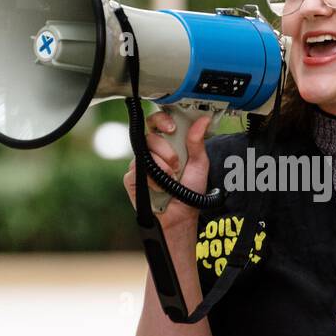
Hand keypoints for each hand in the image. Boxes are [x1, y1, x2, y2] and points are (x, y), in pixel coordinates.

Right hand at [123, 110, 211, 236]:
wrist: (182, 215)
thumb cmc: (190, 190)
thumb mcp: (199, 163)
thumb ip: (197, 141)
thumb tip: (203, 120)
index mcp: (168, 143)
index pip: (158, 122)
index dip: (162, 120)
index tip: (172, 128)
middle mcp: (152, 152)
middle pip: (150, 136)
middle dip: (165, 149)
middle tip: (176, 163)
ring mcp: (140, 164)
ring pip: (144, 153)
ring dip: (162, 167)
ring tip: (172, 178)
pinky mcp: (132, 178)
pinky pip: (137, 171)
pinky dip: (152, 181)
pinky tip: (160, 189)